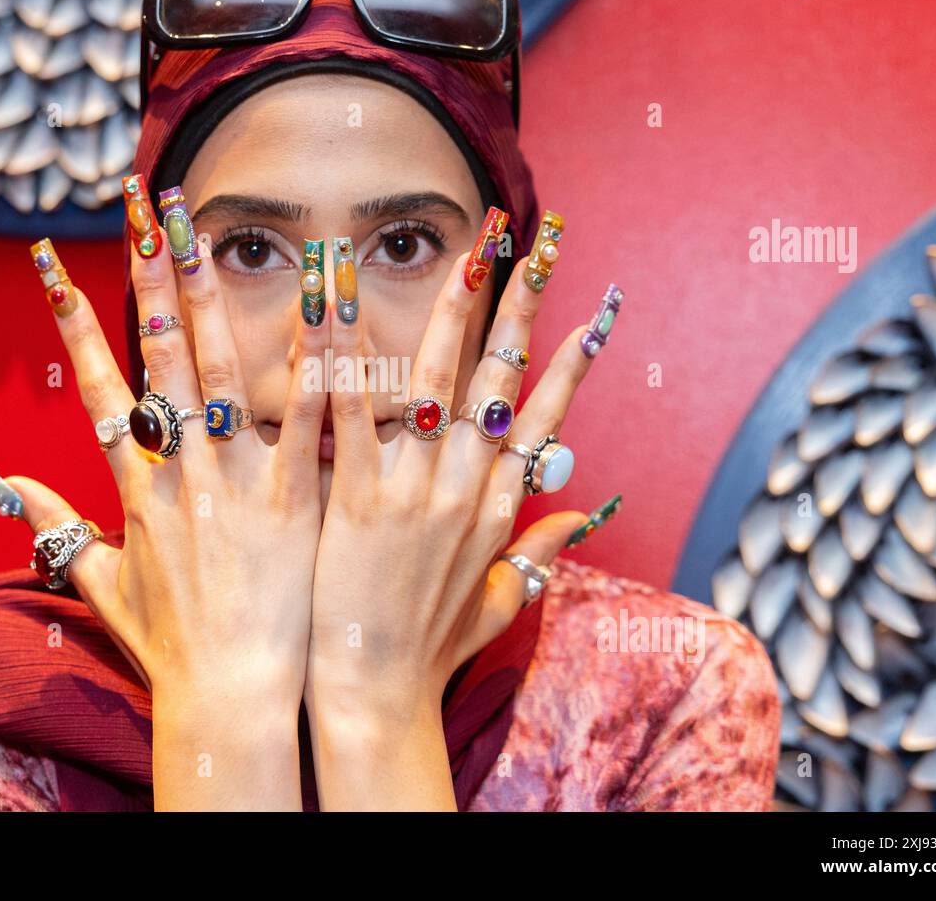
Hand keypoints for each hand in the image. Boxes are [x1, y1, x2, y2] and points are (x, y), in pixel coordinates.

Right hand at [0, 216, 326, 808]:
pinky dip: (313, 361)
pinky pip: (304, 419)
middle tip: (147, 208)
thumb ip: (58, 526)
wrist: (229, 699)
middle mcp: (178, 470)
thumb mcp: (101, 583)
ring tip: (212, 230)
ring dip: (216, 296)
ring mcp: (234, 481)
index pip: (97, 387)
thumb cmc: (172, 646)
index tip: (55, 264)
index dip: (74, 322)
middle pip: (159, 356)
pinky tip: (322, 306)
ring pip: (222, 370)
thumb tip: (8, 488)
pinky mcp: (293, 501)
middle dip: (151, 276)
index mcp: (135, 485)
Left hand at [304, 238, 605, 808]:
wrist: (375, 694)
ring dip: (450, 305)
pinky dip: (347, 353)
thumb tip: (586, 517)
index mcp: (501, 504)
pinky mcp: (356, 496)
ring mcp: (417, 487)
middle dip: (521, 303)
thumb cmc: (429, 647)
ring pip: (439, 377)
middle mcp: (469, 484)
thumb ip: (542, 552)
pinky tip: (341, 300)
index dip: (572, 357)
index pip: (547, 414)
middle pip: (502, 377)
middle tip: (532, 240)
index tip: (594, 304)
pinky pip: (354, 410)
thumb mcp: (500, 599)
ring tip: (461, 247)